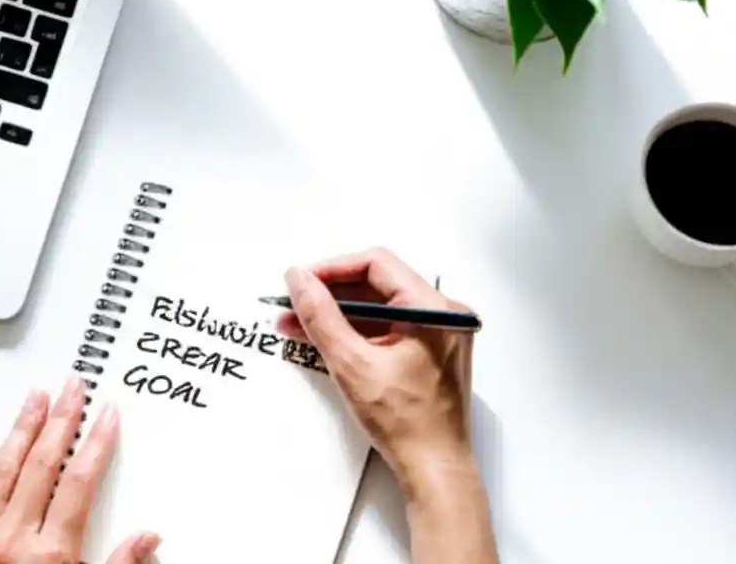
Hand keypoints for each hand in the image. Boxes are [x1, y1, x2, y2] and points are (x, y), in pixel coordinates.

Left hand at [0, 377, 160, 563]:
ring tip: (33, 400)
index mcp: (51, 556)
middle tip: (72, 387)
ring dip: (19, 431)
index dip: (96, 444)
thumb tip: (148, 538)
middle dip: (60, 421)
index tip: (107, 416)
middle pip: (42, 466)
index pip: (81, 483)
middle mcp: (11, 542)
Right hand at [278, 248, 477, 493]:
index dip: (333, 269)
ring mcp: (438, 335)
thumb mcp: (352, 364)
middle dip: (330, 296)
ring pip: (379, 309)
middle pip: (377, 285)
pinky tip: (323, 341)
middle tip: (292, 304)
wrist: (434, 470)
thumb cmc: (405, 422)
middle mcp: (443, 315)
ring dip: (338, 316)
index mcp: (434, 308)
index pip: (377, 264)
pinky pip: (388, 330)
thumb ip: (321, 316)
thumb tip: (298, 279)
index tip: (301, 281)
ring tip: (297, 326)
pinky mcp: (429, 354)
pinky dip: (356, 334)